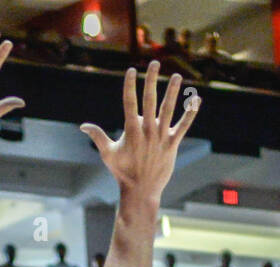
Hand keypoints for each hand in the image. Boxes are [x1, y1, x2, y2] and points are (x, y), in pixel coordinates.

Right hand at [80, 61, 199, 201]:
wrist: (141, 191)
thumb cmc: (122, 172)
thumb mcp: (108, 154)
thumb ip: (98, 137)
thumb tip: (83, 126)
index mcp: (131, 131)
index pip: (130, 103)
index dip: (130, 85)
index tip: (131, 70)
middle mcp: (147, 131)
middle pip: (149, 100)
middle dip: (151, 80)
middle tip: (155, 63)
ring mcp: (161, 137)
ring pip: (168, 110)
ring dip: (173, 92)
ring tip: (177, 76)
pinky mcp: (172, 144)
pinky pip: (183, 126)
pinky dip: (190, 113)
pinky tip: (196, 100)